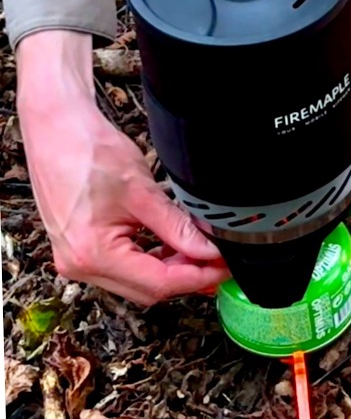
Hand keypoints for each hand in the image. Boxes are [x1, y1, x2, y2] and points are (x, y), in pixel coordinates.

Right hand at [16, 31, 228, 305]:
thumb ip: (178, 227)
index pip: (159, 282)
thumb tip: (210, 249)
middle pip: (148, 289)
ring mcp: (78, 259)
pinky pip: (126, 266)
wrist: (57, 128)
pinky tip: (176, 245)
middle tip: (221, 260)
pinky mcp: (83, 249)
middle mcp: (80, 264)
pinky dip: (154, 259)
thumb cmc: (87, 151)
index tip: (226, 267)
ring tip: (203, 250)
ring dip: (173, 268)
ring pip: (139, 281)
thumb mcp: (143, 192)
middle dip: (189, 276)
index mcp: (91, 254)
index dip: (199, 276)